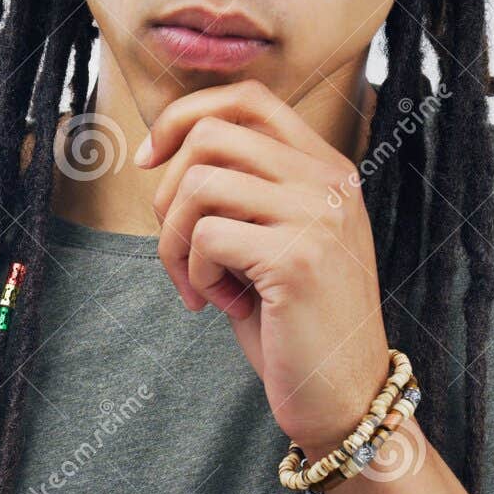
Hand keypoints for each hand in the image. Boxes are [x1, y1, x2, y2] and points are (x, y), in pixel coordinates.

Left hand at [135, 79, 390, 460]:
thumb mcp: (275, 236)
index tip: (149, 160)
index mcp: (326, 167)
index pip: (248, 99)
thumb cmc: (294, 318)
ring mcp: (316, 216)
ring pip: (199, 184)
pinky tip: (218, 304)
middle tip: (176, 245)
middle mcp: (327, 181)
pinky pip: (205, 237)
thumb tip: (162, 150)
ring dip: (174, 240)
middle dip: (168, 191)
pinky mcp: (296, 258)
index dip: (185, 116)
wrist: (343, 394)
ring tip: (198, 282)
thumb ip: (243, 188)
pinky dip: (193, 273)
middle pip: (212, 134)